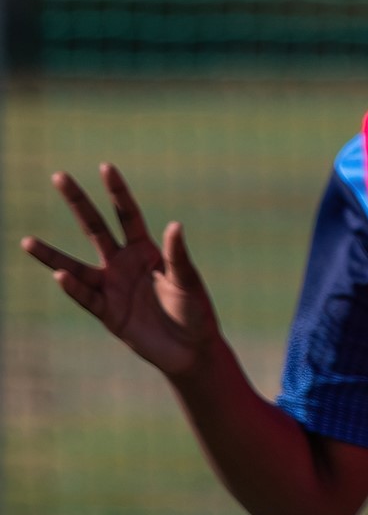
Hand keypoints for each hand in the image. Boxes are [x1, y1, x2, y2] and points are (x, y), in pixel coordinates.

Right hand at [20, 164, 220, 378]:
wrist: (190, 348)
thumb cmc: (194, 310)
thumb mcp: (188, 279)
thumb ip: (178, 255)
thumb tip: (174, 224)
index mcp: (147, 250)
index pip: (128, 215)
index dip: (117, 192)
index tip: (105, 166)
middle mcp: (123, 264)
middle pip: (96, 228)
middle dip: (78, 203)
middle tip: (59, 176)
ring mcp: (112, 287)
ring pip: (76, 266)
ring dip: (52, 256)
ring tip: (27, 241)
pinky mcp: (107, 313)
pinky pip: (86, 297)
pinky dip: (73, 287)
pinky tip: (61, 274)